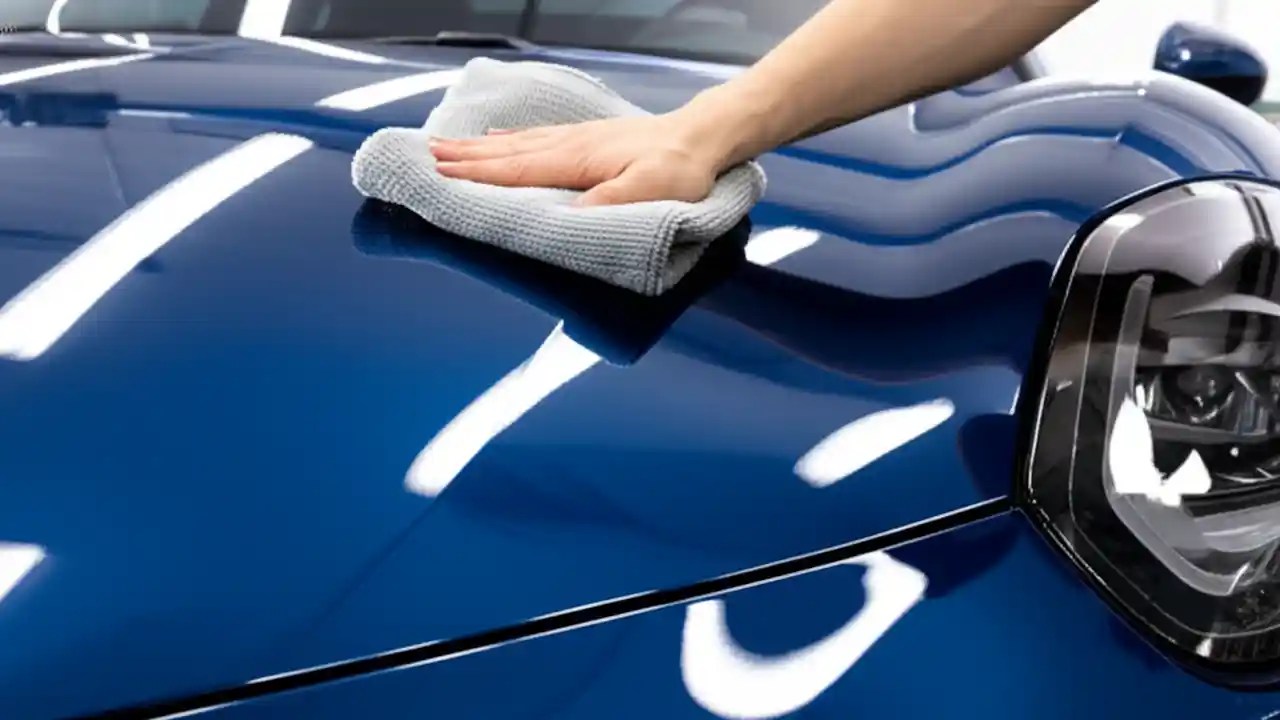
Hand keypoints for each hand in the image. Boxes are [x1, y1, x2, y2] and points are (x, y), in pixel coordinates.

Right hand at [428, 113, 725, 206]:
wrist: (703, 136)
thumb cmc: (682, 169)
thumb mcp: (651, 191)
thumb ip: (609, 203)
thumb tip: (567, 217)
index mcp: (576, 160)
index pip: (515, 169)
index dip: (476, 173)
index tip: (438, 172)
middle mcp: (569, 145)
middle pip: (505, 153)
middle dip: (463, 157)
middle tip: (425, 157)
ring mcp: (575, 139)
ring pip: (515, 144)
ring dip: (478, 148)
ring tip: (446, 147)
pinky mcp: (586, 139)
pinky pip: (534, 138)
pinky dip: (508, 140)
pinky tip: (496, 139)